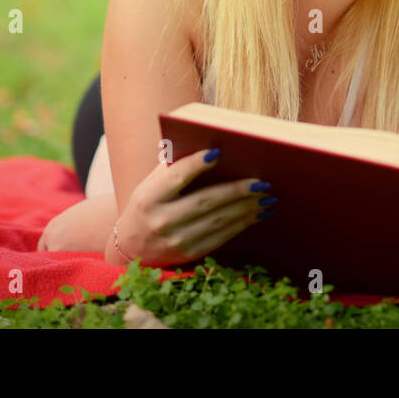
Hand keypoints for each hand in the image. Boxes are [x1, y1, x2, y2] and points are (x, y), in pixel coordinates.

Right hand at [111, 148, 275, 267]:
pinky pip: (221, 237)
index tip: (218, 152)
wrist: (131, 247)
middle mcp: (160, 221)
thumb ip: (174, 166)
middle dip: (236, 190)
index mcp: (148, 197)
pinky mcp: (189, 254)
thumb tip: (208, 143)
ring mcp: (175, 240)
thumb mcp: (151, 184)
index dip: (196, 164)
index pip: (175, 176)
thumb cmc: (148, 204)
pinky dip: (242, 223)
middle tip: (261, 181)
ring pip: (217, 220)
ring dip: (246, 207)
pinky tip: (258, 213)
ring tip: (267, 196)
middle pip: (204, 201)